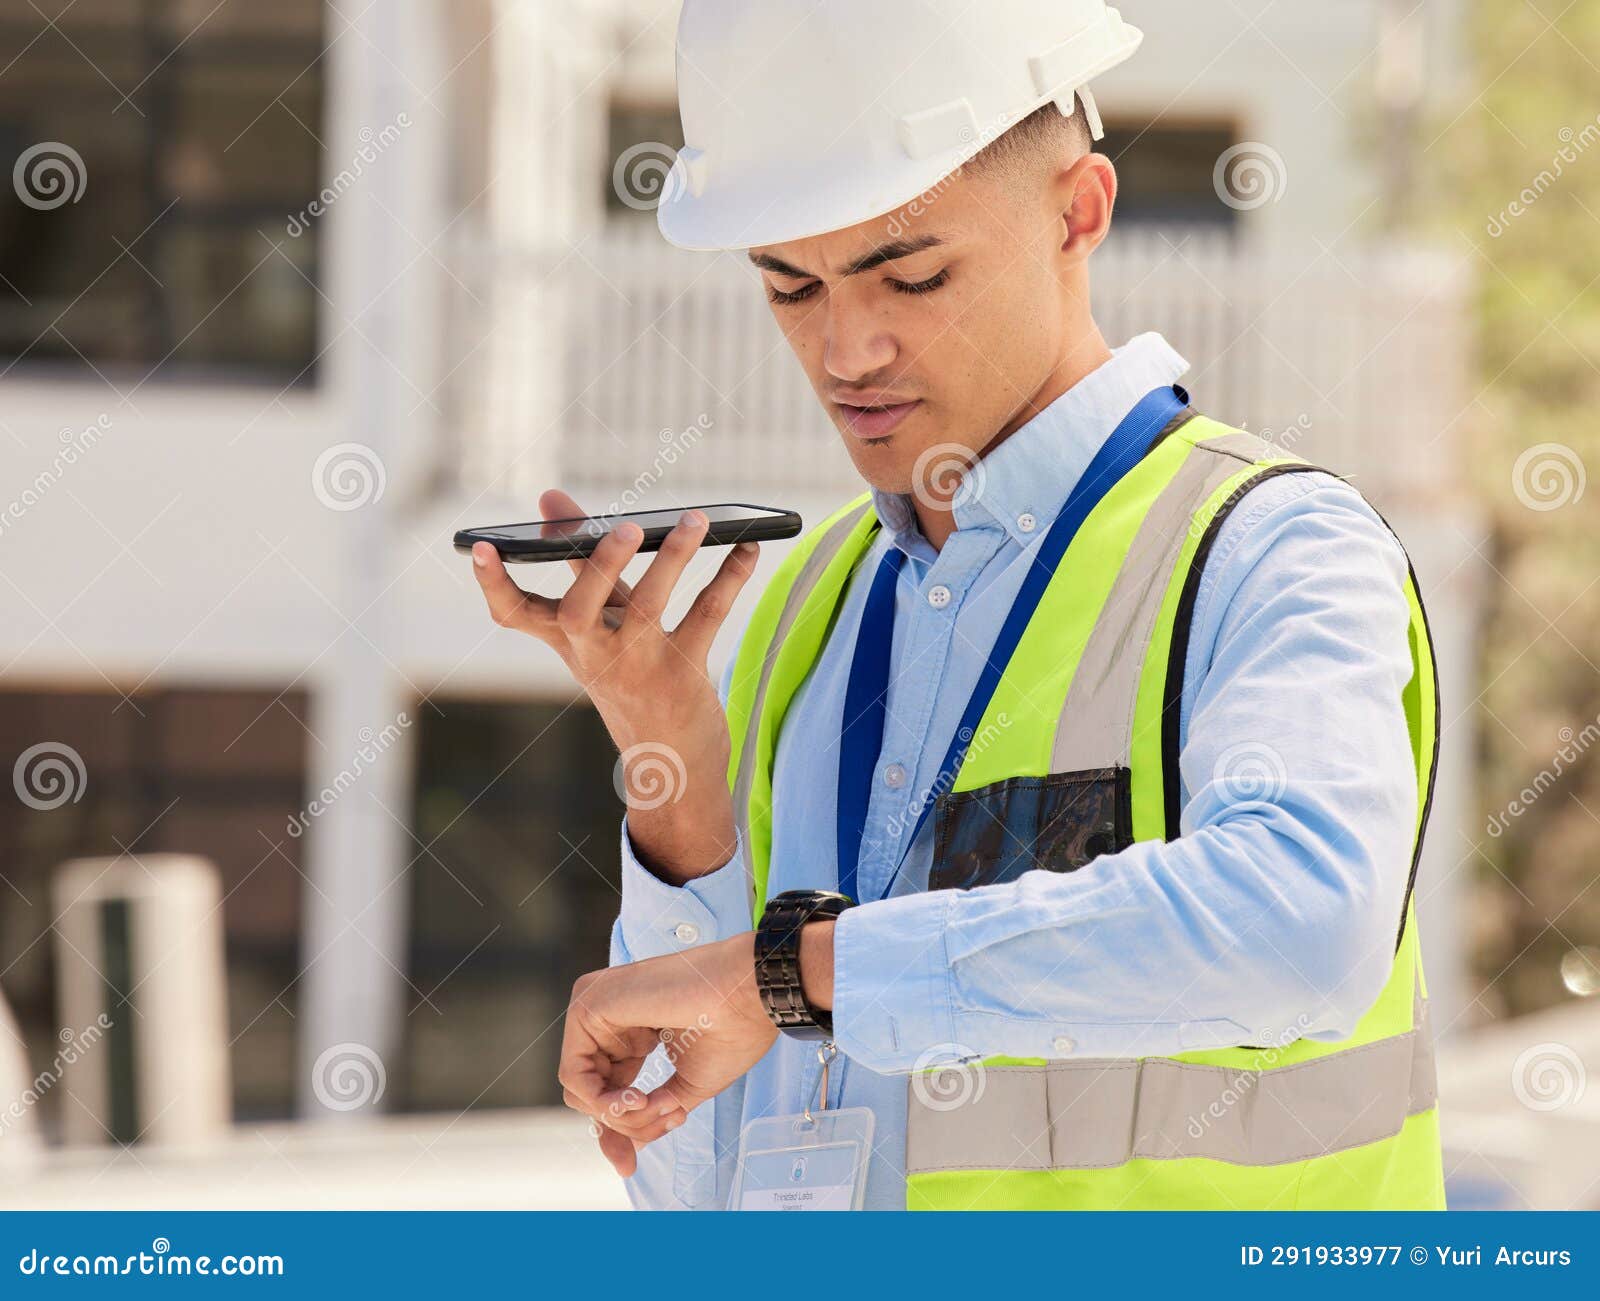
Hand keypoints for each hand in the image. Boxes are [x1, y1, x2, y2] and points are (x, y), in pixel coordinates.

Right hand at [470, 490, 759, 881]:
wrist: (670, 762)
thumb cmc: (631, 675)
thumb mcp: (601, 625)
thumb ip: (583, 562)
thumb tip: (549, 499)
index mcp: (568, 640)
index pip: (515, 614)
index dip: (493, 582)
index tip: (481, 547)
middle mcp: (596, 655)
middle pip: (578, 612)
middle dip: (599, 567)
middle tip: (626, 527)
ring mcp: (639, 667)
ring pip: (650, 609)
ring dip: (674, 559)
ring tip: (696, 520)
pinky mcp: (683, 674)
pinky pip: (707, 617)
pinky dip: (730, 577)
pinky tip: (748, 547)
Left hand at [560, 935, 777, 1176]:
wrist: (747, 997)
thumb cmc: (730, 1031)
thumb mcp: (684, 1086)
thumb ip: (650, 1112)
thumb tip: (629, 1147)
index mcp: (630, 1030)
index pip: (605, 1089)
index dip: (618, 1131)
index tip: (629, 1166)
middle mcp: (608, 1018)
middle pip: (589, 1092)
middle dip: (620, 1126)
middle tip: (659, 1129)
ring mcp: (596, 1007)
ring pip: (580, 1088)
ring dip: (618, 1115)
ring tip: (656, 1108)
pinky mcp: (588, 1005)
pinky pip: (575, 1075)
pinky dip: (602, 1100)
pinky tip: (637, 1100)